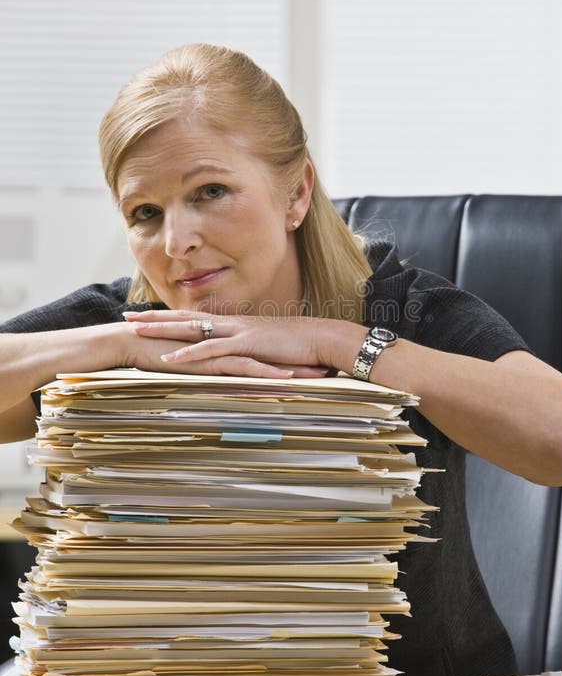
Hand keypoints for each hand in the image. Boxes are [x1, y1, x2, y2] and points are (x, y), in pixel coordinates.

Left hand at [122, 309, 334, 378]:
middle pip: (185, 317)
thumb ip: (247, 351)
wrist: (321, 339)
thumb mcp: (266, 347)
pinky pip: (212, 349)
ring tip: (136, 332)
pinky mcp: (246, 344)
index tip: (145, 316)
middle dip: (154, 317)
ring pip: (192, 328)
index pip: (194, 317)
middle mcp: (231, 323)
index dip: (168, 317)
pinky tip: (171, 357)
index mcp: (234, 324)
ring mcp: (237, 332)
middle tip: (126, 316)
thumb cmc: (297, 346)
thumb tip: (234, 359)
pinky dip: (190, 353)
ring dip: (162, 330)